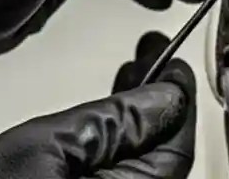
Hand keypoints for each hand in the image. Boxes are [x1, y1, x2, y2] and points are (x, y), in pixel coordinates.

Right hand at [0, 37, 196, 178]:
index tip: (172, 64)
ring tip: (133, 77)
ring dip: (139, 118)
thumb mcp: (52, 143)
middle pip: (163, 154)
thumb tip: (166, 95)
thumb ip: (115, 119)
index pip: (176, 142)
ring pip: (143, 164)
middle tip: (154, 60)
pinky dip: (121, 143)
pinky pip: (120, 175)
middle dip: (159, 102)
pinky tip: (112, 120)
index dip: (176, 95)